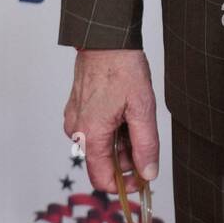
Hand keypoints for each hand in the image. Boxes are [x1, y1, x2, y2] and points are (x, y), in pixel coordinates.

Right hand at [63, 49, 158, 193]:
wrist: (105, 39)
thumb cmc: (122, 68)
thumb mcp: (142, 108)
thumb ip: (146, 145)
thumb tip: (148, 173)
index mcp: (90, 134)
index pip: (102, 179)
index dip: (124, 184)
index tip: (143, 177)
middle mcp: (77, 131)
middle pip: (103, 161)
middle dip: (126, 155)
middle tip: (144, 134)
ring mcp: (75, 118)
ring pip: (100, 144)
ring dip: (120, 139)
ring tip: (134, 114)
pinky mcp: (77, 108)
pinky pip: (95, 129)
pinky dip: (112, 126)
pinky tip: (123, 108)